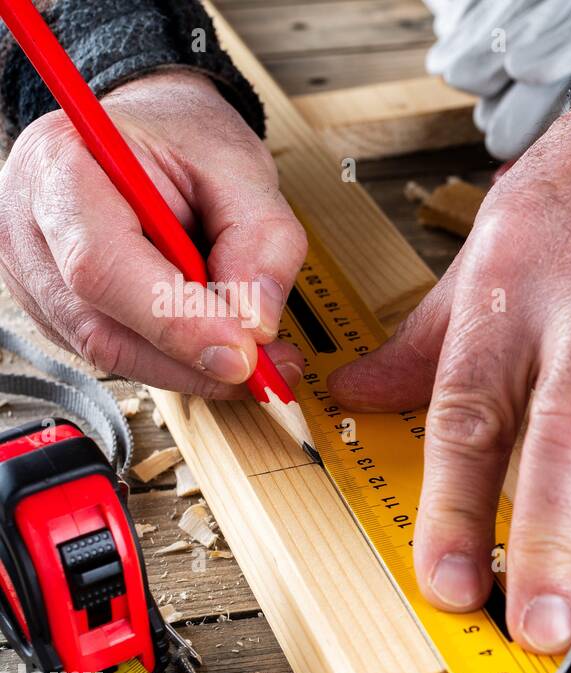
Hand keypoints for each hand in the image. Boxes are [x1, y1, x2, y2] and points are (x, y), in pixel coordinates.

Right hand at [0, 71, 306, 394]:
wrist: (150, 133)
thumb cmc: (184, 139)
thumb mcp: (241, 168)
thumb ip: (261, 241)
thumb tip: (256, 325)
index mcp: (61, 169)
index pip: (100, 266)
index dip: (174, 321)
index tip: (241, 352)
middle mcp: (32, 229)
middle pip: (102, 326)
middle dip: (192, 357)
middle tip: (266, 368)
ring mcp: (37, 276)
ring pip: (114, 351)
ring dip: (192, 367)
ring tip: (260, 358)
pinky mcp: (60, 310)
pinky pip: (120, 352)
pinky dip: (178, 361)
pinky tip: (221, 344)